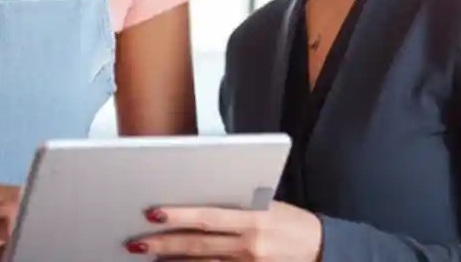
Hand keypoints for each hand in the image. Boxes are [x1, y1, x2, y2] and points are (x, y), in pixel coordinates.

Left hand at [130, 201, 322, 260]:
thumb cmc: (293, 223)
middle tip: (136, 242)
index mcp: (254, 219)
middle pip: (198, 245)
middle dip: (164, 244)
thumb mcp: (269, 206)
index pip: (209, 217)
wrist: (323, 250)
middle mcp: (249, 245)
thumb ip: (236, 207)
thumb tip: (198, 205)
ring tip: (146, 255)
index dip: (180, 215)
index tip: (153, 213)